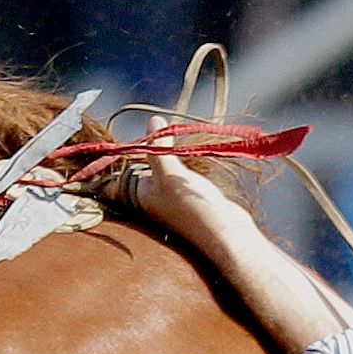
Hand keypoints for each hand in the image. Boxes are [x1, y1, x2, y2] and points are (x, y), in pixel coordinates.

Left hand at [131, 128, 247, 247]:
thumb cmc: (193, 206)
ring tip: (177, 141)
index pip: (127, 168)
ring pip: (168, 170)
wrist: (226, 233)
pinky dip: (187, 166)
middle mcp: (154, 199)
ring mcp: (173, 201)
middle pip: (148, 166)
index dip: (133, 149)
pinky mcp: (192, 200)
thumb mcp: (169, 172)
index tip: (146, 134)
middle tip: (165, 130)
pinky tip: (194, 160)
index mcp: (142, 195)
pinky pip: (183, 177)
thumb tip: (153, 120)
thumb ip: (158, 147)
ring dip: (173, 155)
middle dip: (156, 148)